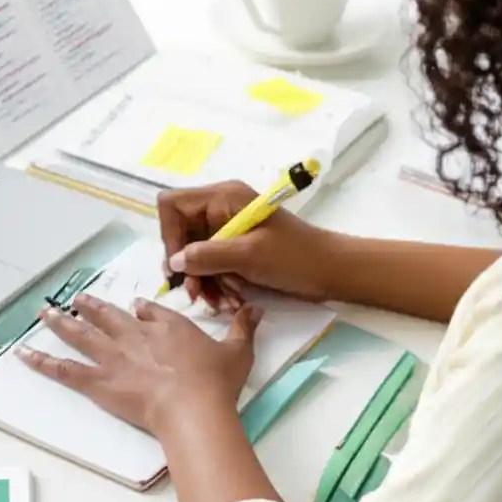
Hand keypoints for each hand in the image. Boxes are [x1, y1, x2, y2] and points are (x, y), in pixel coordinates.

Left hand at [16, 293, 263, 435]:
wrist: (192, 405)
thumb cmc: (214, 381)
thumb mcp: (237, 351)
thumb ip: (243, 328)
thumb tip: (255, 310)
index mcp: (167, 325)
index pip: (148, 312)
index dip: (139, 310)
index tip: (132, 306)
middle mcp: (135, 335)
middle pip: (108, 316)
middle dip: (91, 307)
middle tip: (77, 298)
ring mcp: (114, 356)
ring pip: (81, 334)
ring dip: (61, 322)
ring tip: (44, 312)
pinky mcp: (98, 381)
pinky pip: (64, 369)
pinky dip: (42, 360)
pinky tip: (24, 354)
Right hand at [157, 181, 337, 309]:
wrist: (331, 270)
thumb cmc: (295, 257)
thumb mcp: (249, 256)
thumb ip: (207, 256)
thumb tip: (174, 262)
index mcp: (223, 197)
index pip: (173, 206)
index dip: (169, 235)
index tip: (180, 266)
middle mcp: (221, 207)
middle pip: (182, 234)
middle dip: (189, 267)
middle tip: (197, 296)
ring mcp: (228, 228)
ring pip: (195, 254)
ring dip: (204, 281)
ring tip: (221, 304)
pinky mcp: (236, 247)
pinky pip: (212, 264)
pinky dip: (217, 284)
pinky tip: (230, 302)